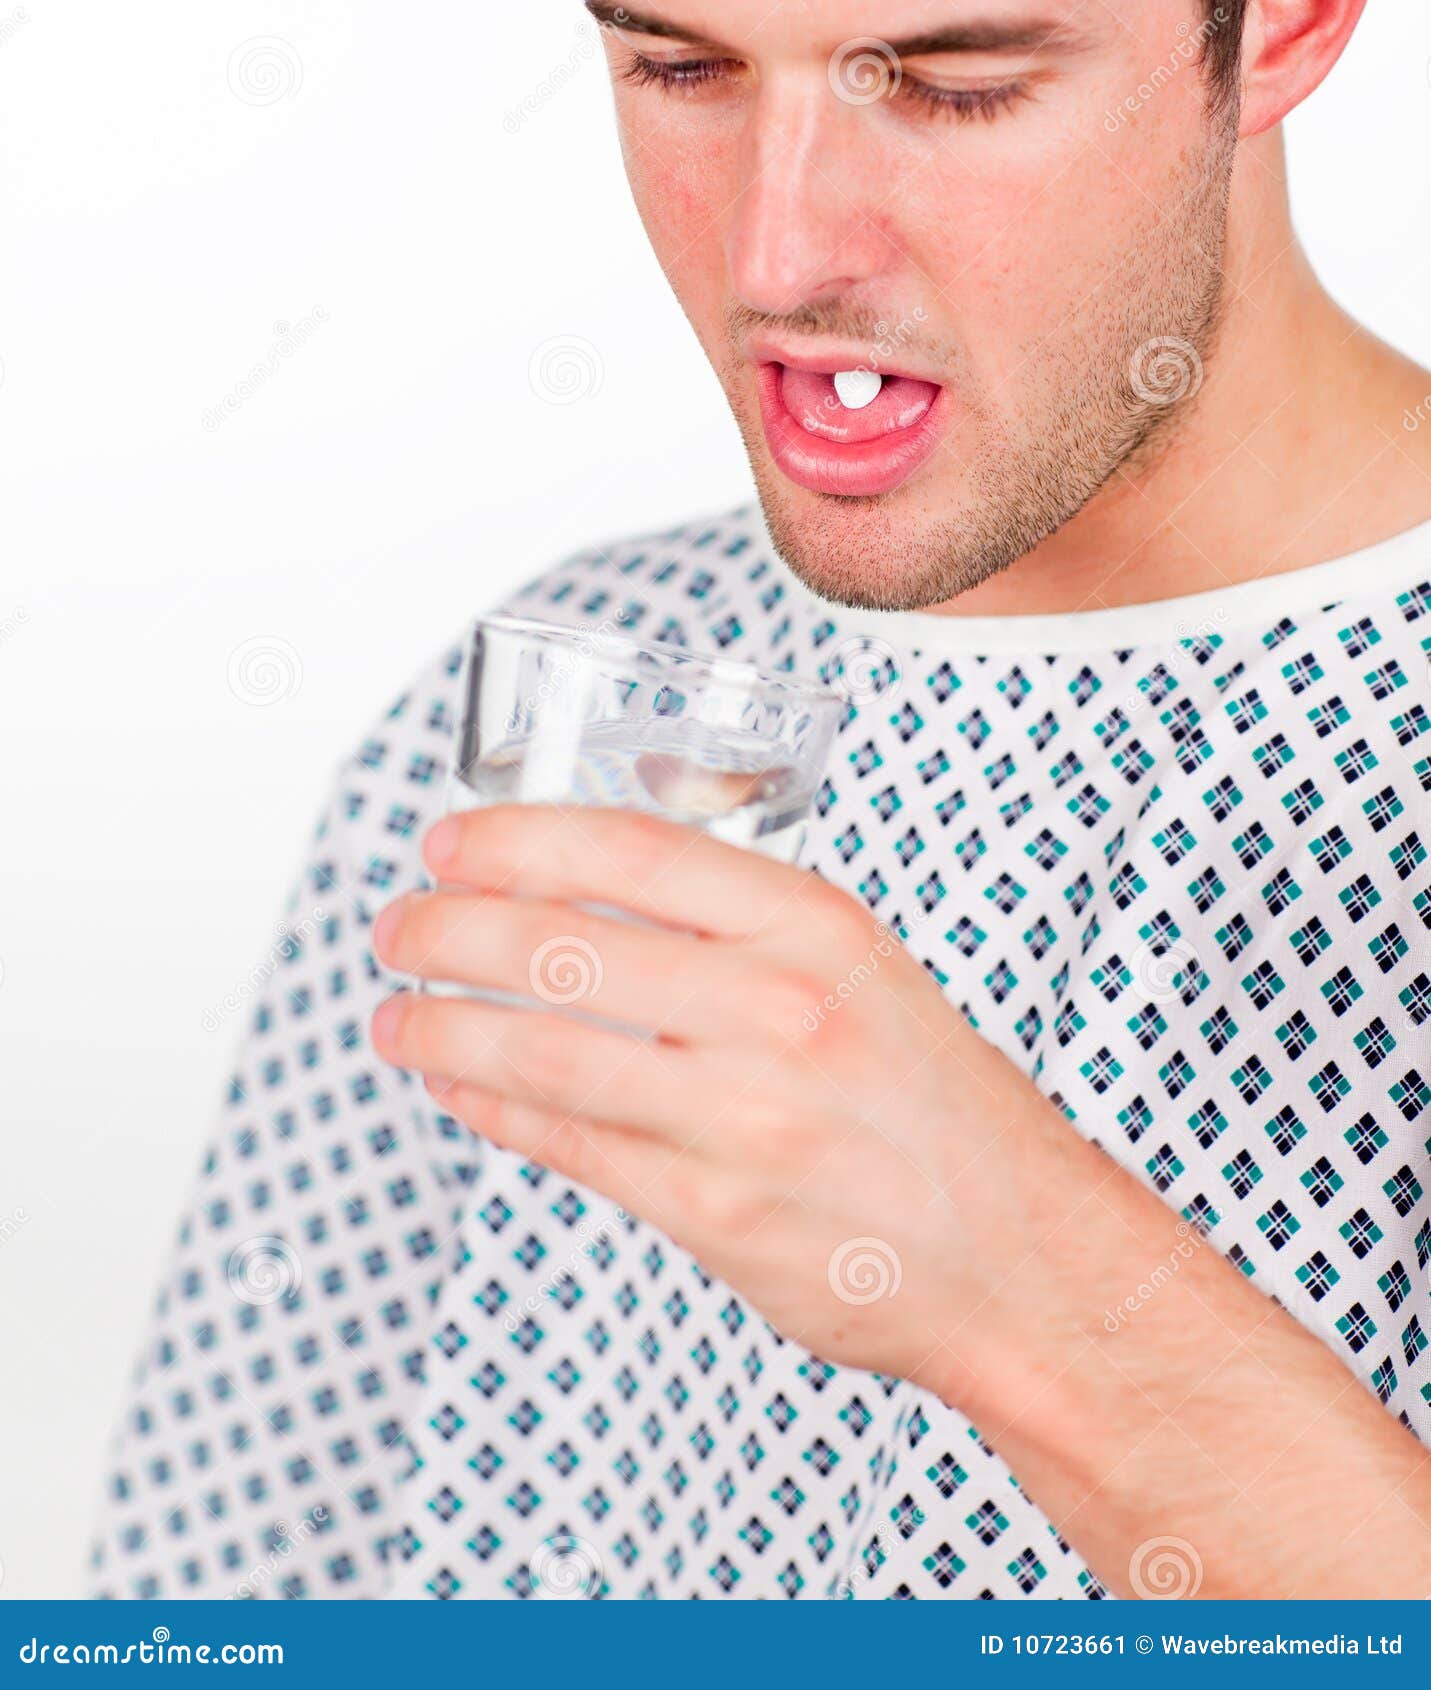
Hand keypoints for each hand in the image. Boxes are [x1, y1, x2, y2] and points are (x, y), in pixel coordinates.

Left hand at [369, 803, 1084, 1401]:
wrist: (1019, 1253)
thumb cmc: (931, 1101)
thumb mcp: (861, 970)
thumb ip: (741, 930)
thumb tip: (581, 896)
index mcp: (816, 926)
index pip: (629, 849)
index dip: (514, 838)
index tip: (446, 842)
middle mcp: (780, 1009)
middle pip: (564, 944)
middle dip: (447, 929)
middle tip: (395, 927)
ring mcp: (746, 1116)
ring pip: (545, 1051)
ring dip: (444, 1029)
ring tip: (394, 1017)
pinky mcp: (718, 1213)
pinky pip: (570, 1146)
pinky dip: (493, 1112)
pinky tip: (456, 1090)